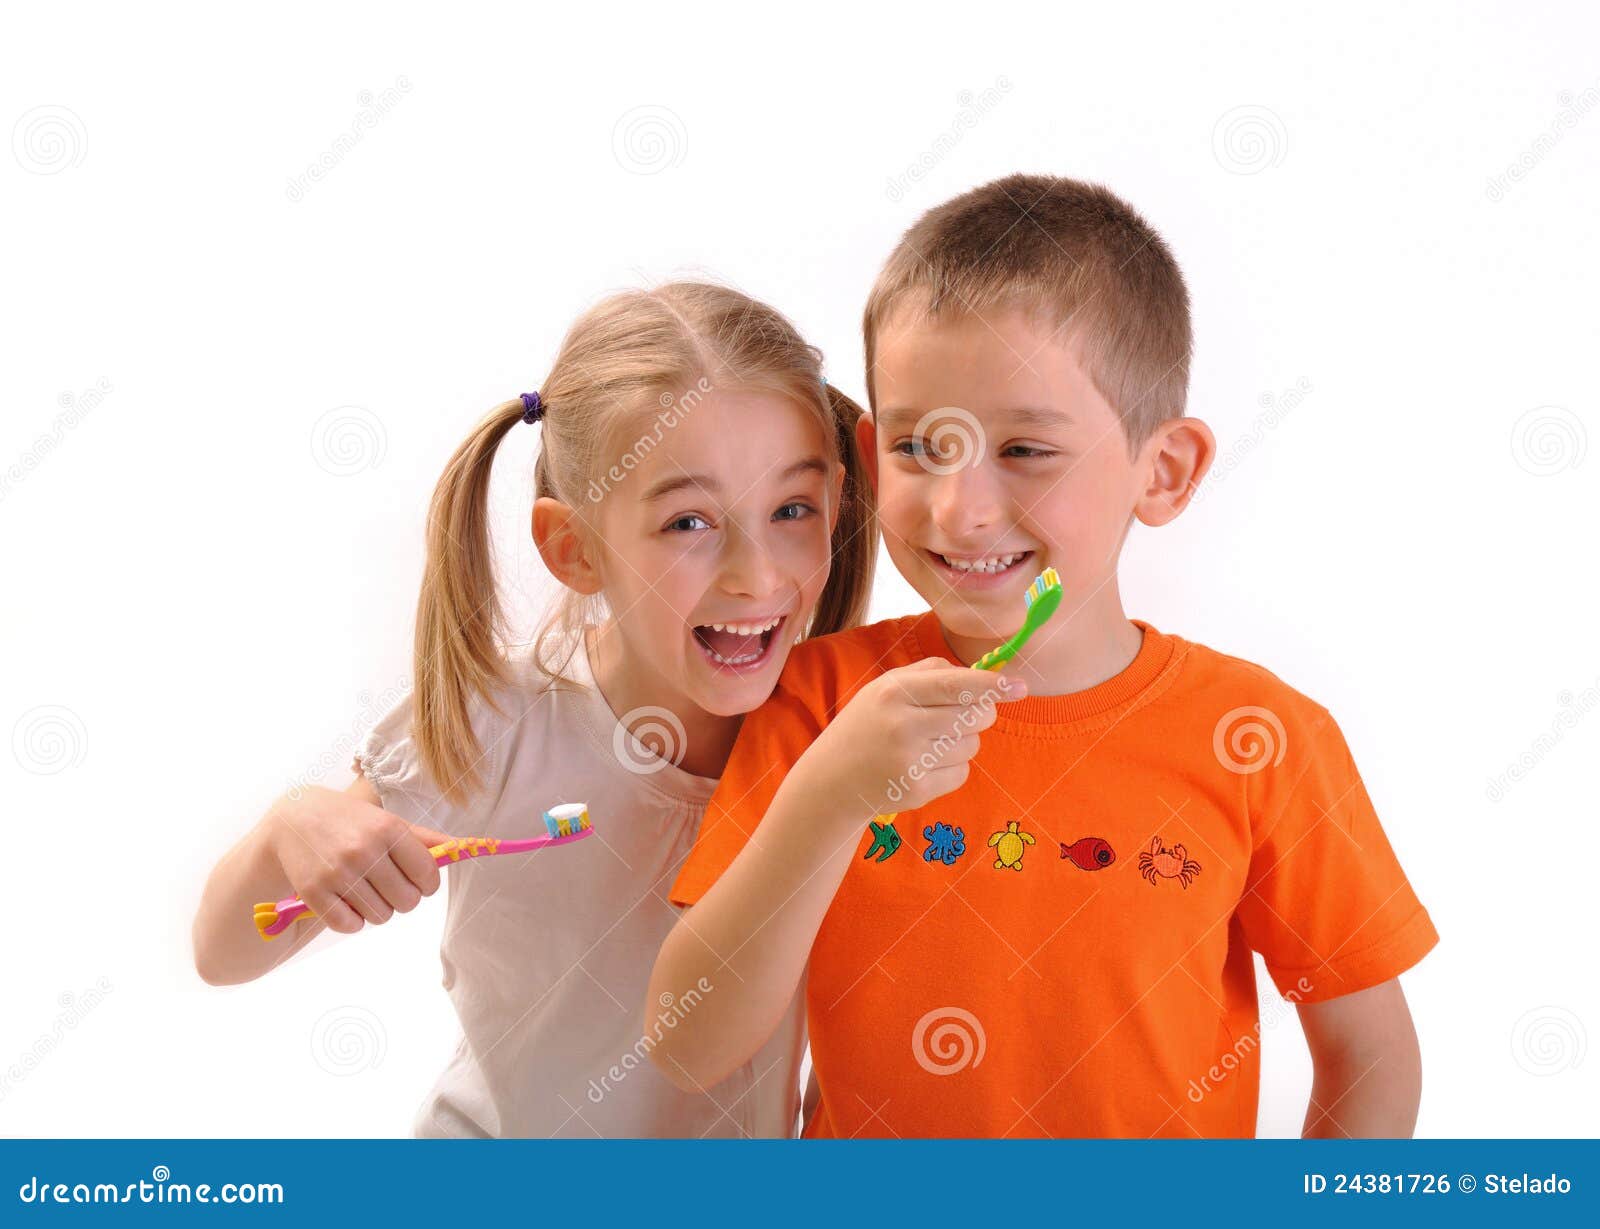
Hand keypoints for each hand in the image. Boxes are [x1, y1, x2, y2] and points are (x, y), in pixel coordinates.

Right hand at [264, 786, 453, 933]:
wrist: (295, 818)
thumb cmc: (350, 820)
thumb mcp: (387, 821)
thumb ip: (424, 839)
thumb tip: (462, 849)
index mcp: (388, 829)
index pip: (428, 875)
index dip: (428, 884)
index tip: (418, 880)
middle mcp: (364, 850)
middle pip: (407, 902)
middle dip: (404, 898)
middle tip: (389, 885)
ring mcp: (338, 873)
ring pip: (380, 916)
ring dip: (378, 909)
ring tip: (366, 889)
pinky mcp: (314, 893)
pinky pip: (350, 926)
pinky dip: (353, 920)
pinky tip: (347, 900)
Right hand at [799, 657, 1024, 824]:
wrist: (831, 781)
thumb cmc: (867, 726)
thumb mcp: (885, 689)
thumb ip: (932, 674)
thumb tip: (984, 675)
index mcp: (894, 692)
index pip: (956, 685)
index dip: (993, 686)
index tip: (1020, 687)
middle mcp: (902, 725)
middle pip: (975, 716)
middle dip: (981, 715)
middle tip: (960, 717)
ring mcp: (910, 761)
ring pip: (971, 745)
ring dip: (961, 743)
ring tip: (928, 745)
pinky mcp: (917, 791)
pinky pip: (962, 773)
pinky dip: (952, 768)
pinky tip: (924, 767)